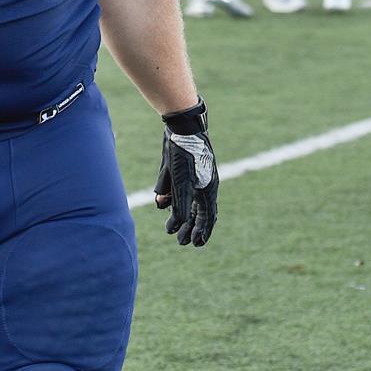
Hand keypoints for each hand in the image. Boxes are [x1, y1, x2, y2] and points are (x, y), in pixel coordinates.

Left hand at [154, 98, 218, 246]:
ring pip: (186, 202)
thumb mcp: (182, 182)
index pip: (208, 216)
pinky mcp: (179, 169)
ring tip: (170, 229)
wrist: (181, 125)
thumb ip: (179, 205)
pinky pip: (175, 188)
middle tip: (181, 242)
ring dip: (180, 216)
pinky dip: (169, 198)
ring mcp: (191, 177)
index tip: (196, 244)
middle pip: (198, 212)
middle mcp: (201, 184)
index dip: (203, 231)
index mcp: (208, 189)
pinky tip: (161, 203)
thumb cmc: (186, 154)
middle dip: (190, 228)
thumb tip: (176, 225)